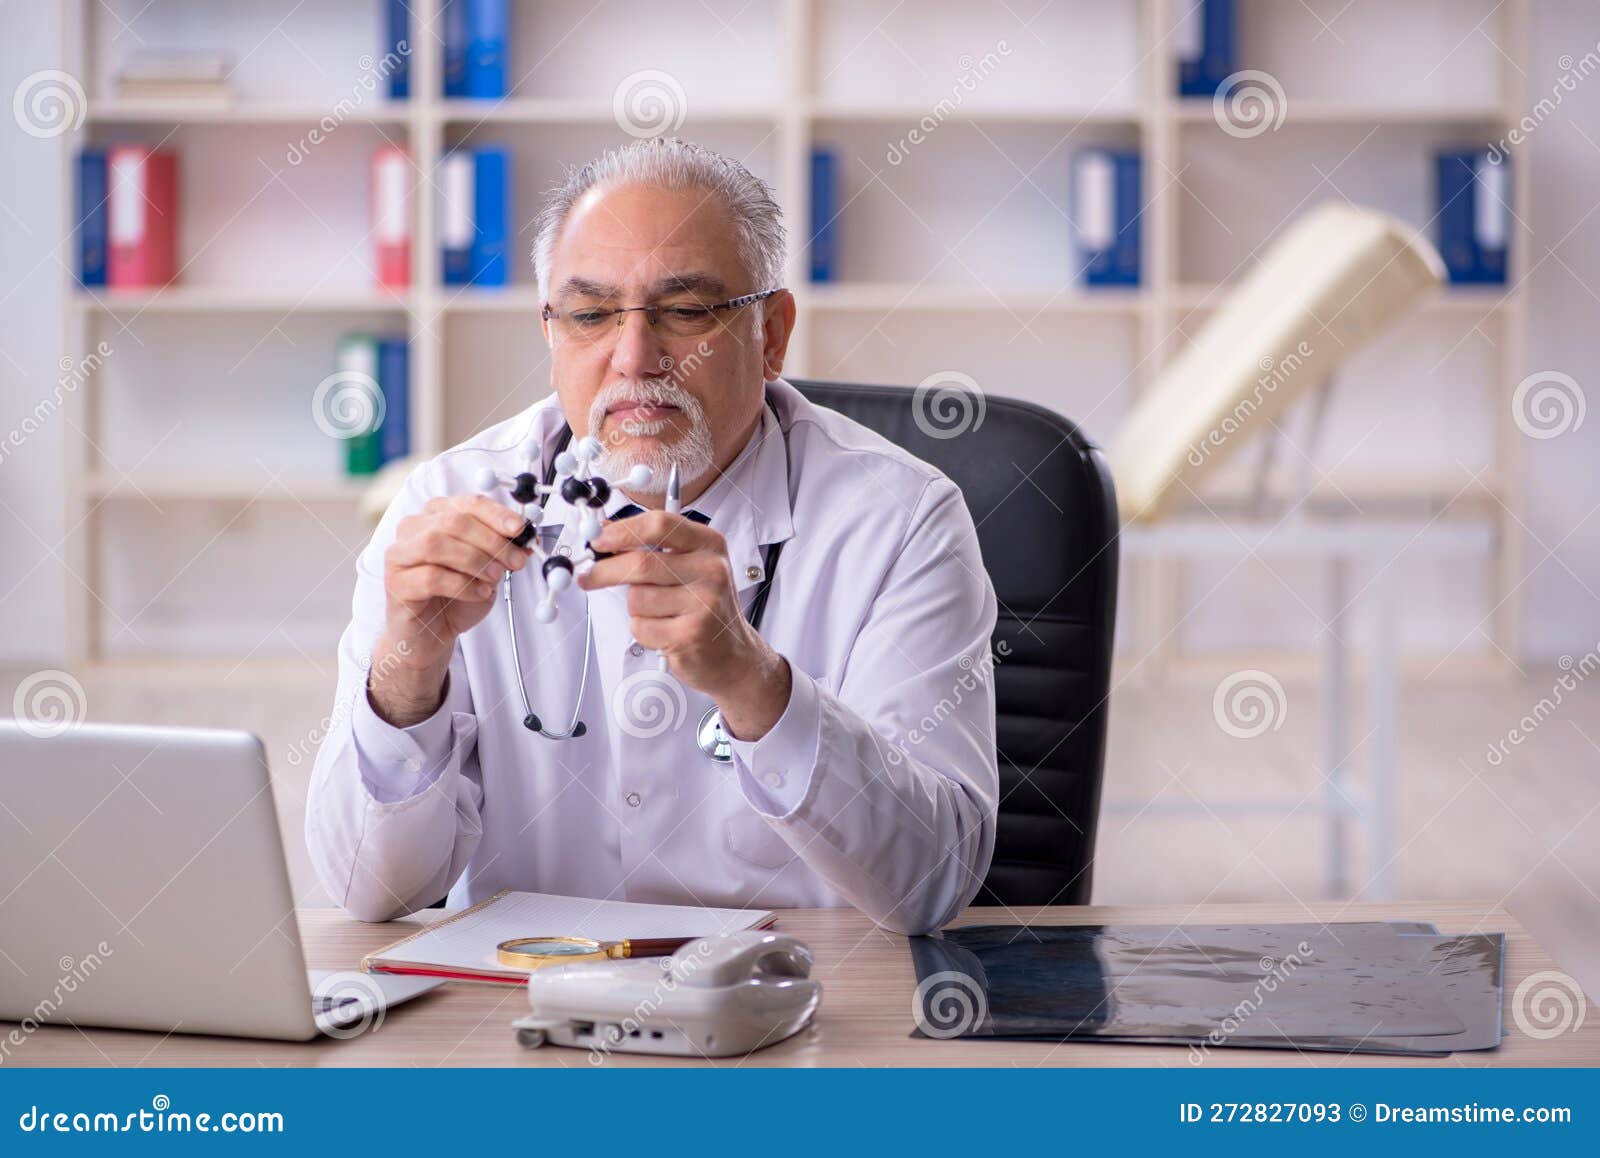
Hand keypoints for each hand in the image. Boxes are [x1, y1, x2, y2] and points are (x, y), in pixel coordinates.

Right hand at [373, 495, 532, 724]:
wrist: (431, 635)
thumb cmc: (456, 598)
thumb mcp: (489, 571)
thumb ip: (503, 552)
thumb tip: (527, 538)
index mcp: (437, 515)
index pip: (468, 504)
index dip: (496, 514)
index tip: (520, 528)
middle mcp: (413, 528)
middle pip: (454, 521)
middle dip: (491, 541)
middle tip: (515, 561)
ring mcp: (399, 554)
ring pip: (436, 544)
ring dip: (475, 560)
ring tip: (496, 578)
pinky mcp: (395, 582)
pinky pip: (430, 577)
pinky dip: (462, 585)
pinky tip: (479, 593)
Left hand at [580, 511, 791, 739]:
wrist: (733, 653)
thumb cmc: (704, 606)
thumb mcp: (691, 566)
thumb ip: (654, 548)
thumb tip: (604, 539)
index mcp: (709, 544)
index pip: (659, 525)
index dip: (621, 531)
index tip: (597, 540)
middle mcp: (711, 571)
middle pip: (641, 564)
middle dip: (604, 571)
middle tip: (587, 576)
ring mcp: (704, 604)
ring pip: (636, 599)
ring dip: (635, 608)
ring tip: (659, 614)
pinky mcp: (690, 634)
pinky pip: (641, 627)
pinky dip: (643, 631)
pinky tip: (665, 632)